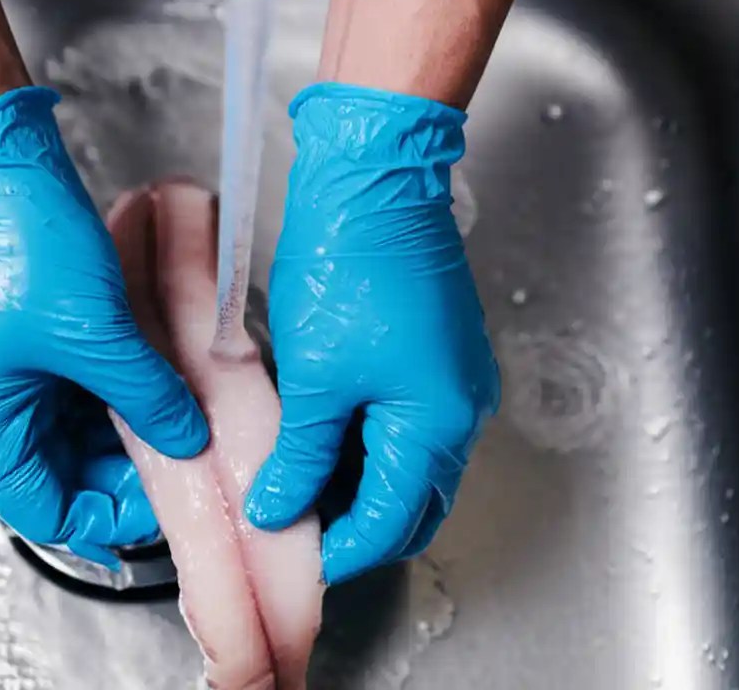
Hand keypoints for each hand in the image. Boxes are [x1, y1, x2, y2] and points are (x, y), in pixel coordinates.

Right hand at [0, 88, 208, 566]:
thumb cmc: (19, 246)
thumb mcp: (96, 336)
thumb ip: (148, 396)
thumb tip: (188, 437)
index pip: (45, 511)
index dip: (105, 517)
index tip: (163, 502)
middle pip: (64, 473)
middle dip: (125, 469)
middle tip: (183, 455)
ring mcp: (12, 373)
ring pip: (79, 430)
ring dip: (128, 426)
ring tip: (179, 416)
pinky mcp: (33, 339)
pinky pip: (81, 387)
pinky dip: (119, 391)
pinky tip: (160, 380)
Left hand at [245, 83, 499, 583]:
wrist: (374, 178)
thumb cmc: (350, 265)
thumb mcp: (314, 376)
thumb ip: (299, 454)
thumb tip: (277, 508)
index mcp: (438, 425)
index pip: (392, 521)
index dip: (342, 550)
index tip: (294, 560)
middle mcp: (461, 412)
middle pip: (413, 502)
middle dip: (360, 526)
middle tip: (298, 531)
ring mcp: (454, 382)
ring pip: (410, 465)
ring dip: (361, 485)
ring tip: (298, 485)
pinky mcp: (436, 354)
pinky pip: (408, 425)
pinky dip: (368, 446)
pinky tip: (320, 440)